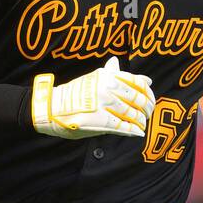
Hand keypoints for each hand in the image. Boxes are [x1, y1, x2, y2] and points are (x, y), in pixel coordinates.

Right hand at [31, 55, 155, 139]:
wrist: (51, 107)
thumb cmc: (74, 94)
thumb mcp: (94, 78)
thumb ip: (114, 74)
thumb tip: (132, 69)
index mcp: (109, 76)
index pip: (138, 83)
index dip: (149, 93)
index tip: (151, 99)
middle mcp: (108, 87)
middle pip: (139, 99)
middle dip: (147, 109)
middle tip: (148, 114)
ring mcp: (105, 104)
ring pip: (133, 114)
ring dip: (141, 121)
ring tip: (141, 124)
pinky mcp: (100, 121)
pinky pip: (123, 127)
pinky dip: (133, 131)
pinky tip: (138, 133)